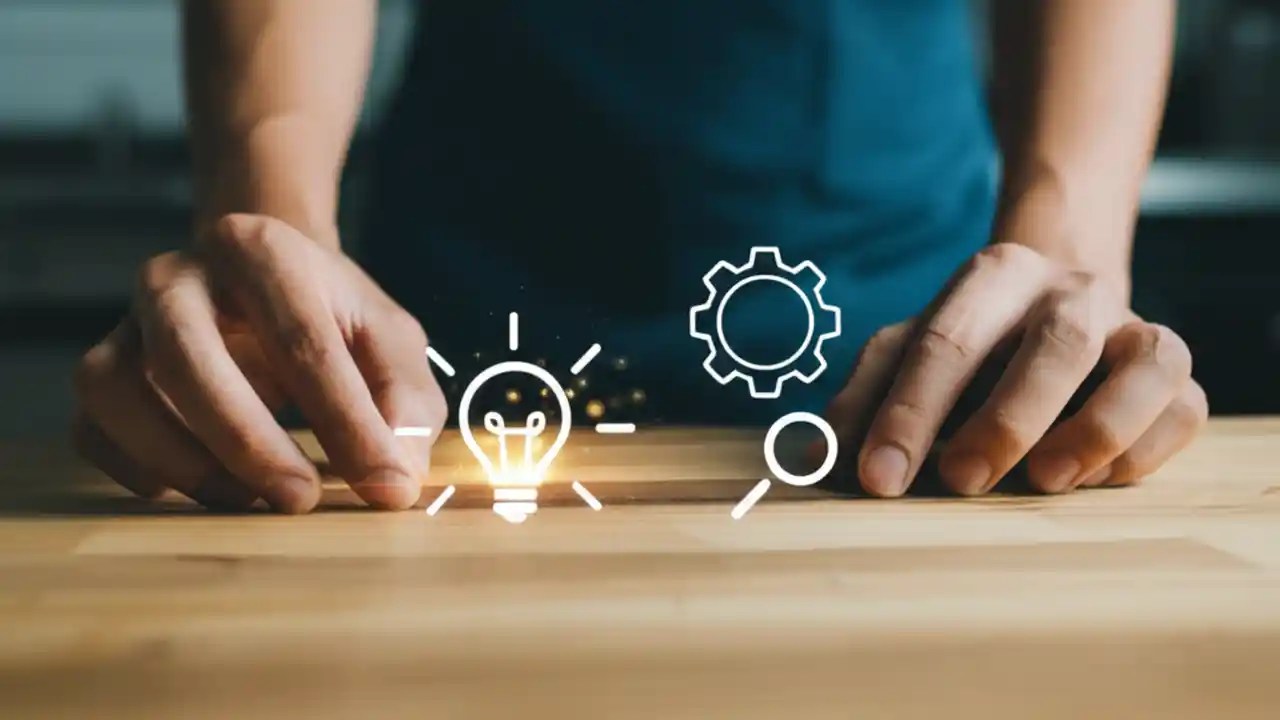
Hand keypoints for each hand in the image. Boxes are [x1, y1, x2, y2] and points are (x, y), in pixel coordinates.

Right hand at [72, 214, 445, 512]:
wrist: (263, 284)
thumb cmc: (334, 317)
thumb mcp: (391, 340)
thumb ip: (406, 401)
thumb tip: (394, 476)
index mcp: (260, 250)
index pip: (301, 340)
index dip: (346, 422)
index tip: (384, 485)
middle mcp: (177, 276)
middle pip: (184, 356)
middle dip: (246, 441)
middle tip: (301, 499)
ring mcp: (125, 323)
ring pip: (115, 390)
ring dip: (183, 461)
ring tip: (251, 500)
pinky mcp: (101, 371)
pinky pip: (92, 430)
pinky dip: (140, 471)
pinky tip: (200, 488)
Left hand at [826, 243, 1206, 495]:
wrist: (1052, 298)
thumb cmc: (964, 344)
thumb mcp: (901, 356)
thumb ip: (858, 401)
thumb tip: (809, 459)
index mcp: (990, 278)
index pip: (946, 340)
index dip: (907, 413)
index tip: (876, 479)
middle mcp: (1069, 291)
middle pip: (1057, 342)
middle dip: (1008, 417)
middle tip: (960, 481)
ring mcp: (1132, 325)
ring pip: (1147, 362)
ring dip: (1099, 429)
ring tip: (1045, 481)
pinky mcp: (1174, 370)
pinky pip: (1182, 404)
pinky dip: (1145, 448)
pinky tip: (1094, 480)